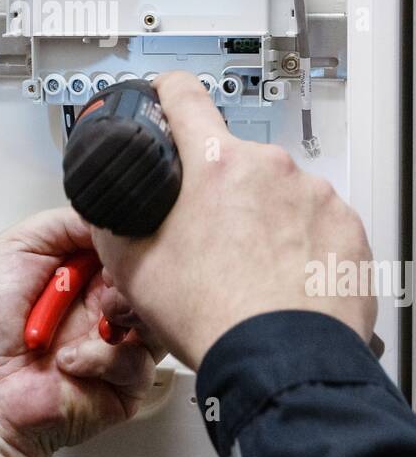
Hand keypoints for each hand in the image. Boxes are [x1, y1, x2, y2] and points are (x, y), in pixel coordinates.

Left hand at [0, 207, 159, 456]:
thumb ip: (62, 223)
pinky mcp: (127, 383)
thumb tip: (106, 213)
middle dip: (133, 277)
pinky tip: (71, 360)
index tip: (117, 243)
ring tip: (93, 321)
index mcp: (93, 270)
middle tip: (106, 284)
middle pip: (156, 277)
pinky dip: (101, 358)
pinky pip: (139, 363)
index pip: (134, 244)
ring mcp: (123, 342)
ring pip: (159, 318)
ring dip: (123, 314)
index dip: (131, 241)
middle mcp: (112, 303)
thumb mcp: (16, 249)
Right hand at [93, 71, 375, 370]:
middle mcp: (270, 167)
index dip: (167, 92)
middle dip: (220, 188)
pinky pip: (318, 221)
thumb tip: (108, 213)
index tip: (166, 94)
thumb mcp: (134, 269)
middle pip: (234, 159)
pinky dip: (302, 242)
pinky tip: (283, 276)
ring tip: (251, 268)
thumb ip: (115, 226)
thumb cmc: (216, 319)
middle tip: (209, 235)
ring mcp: (315, 195)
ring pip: (279, 192)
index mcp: (213, 165)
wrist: (281, 364)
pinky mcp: (347, 227)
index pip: (184, 96)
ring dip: (265, 217)